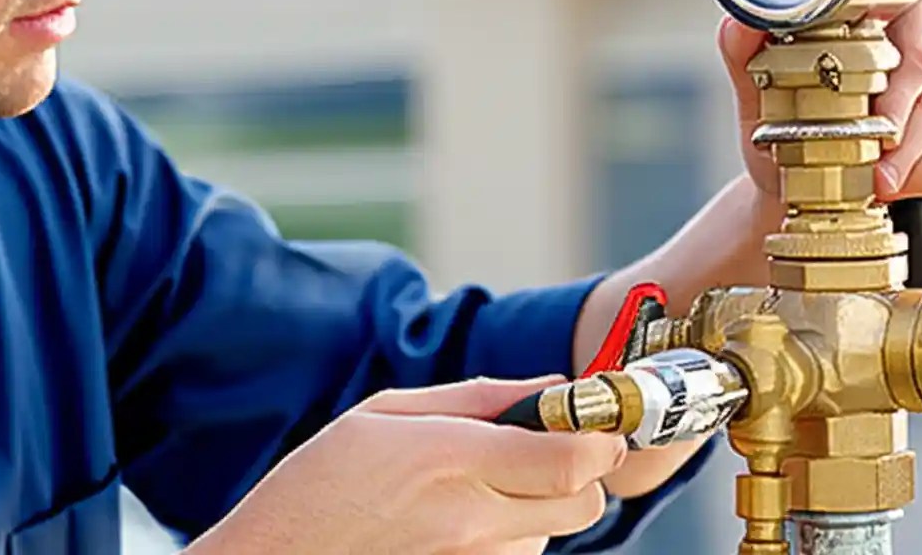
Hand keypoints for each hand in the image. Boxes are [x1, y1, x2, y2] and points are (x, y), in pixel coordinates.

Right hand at [187, 376, 626, 554]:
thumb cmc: (321, 483)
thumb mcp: (385, 412)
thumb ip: (477, 397)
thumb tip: (548, 384)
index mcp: (452, 460)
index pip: (572, 458)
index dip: (600, 437)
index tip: (593, 419)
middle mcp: (473, 521)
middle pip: (584, 503)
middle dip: (581, 471)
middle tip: (547, 449)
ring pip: (555, 533)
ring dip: (540, 504)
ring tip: (479, 487)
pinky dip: (511, 535)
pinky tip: (462, 521)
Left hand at [721, 0, 921, 224]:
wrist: (799, 188)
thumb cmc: (790, 131)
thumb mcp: (760, 95)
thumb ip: (746, 53)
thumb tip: (737, 22)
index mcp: (886, 19)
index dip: (900, 24)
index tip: (866, 61)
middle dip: (900, 109)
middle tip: (868, 145)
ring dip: (913, 153)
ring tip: (877, 181)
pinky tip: (899, 190)